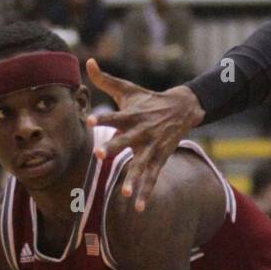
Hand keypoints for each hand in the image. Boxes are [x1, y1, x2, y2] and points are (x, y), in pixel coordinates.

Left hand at [86, 58, 204, 211]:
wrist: (182, 108)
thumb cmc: (148, 100)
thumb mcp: (128, 89)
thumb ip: (106, 79)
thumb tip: (88, 61)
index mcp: (131, 115)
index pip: (114, 116)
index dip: (102, 118)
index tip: (89, 121)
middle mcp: (141, 132)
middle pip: (126, 141)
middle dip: (114, 148)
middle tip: (100, 156)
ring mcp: (152, 147)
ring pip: (141, 165)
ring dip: (133, 179)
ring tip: (123, 194)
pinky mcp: (159, 158)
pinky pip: (152, 178)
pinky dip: (145, 193)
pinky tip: (137, 208)